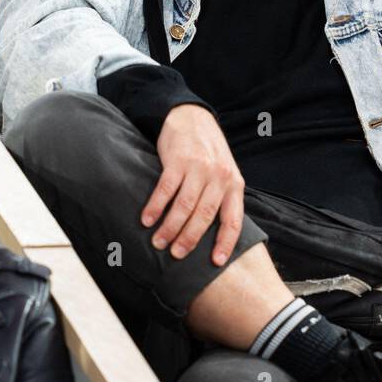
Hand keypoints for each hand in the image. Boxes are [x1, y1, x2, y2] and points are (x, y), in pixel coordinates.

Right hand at [143, 104, 244, 264]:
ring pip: (184, 206)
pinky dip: (156, 207)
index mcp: (234, 184)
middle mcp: (220, 177)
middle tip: (176, 255)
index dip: (226, 243)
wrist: (193, 118)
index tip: (216, 263)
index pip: (233, 220)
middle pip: (205, 216)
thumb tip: (216, 234)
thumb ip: (223, 198)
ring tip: (158, 242)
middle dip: (189, 239)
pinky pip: (166, 189)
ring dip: (170, 227)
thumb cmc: (209, 152)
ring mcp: (199, 168)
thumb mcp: (226, 173)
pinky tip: (147, 219)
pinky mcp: (178, 160)